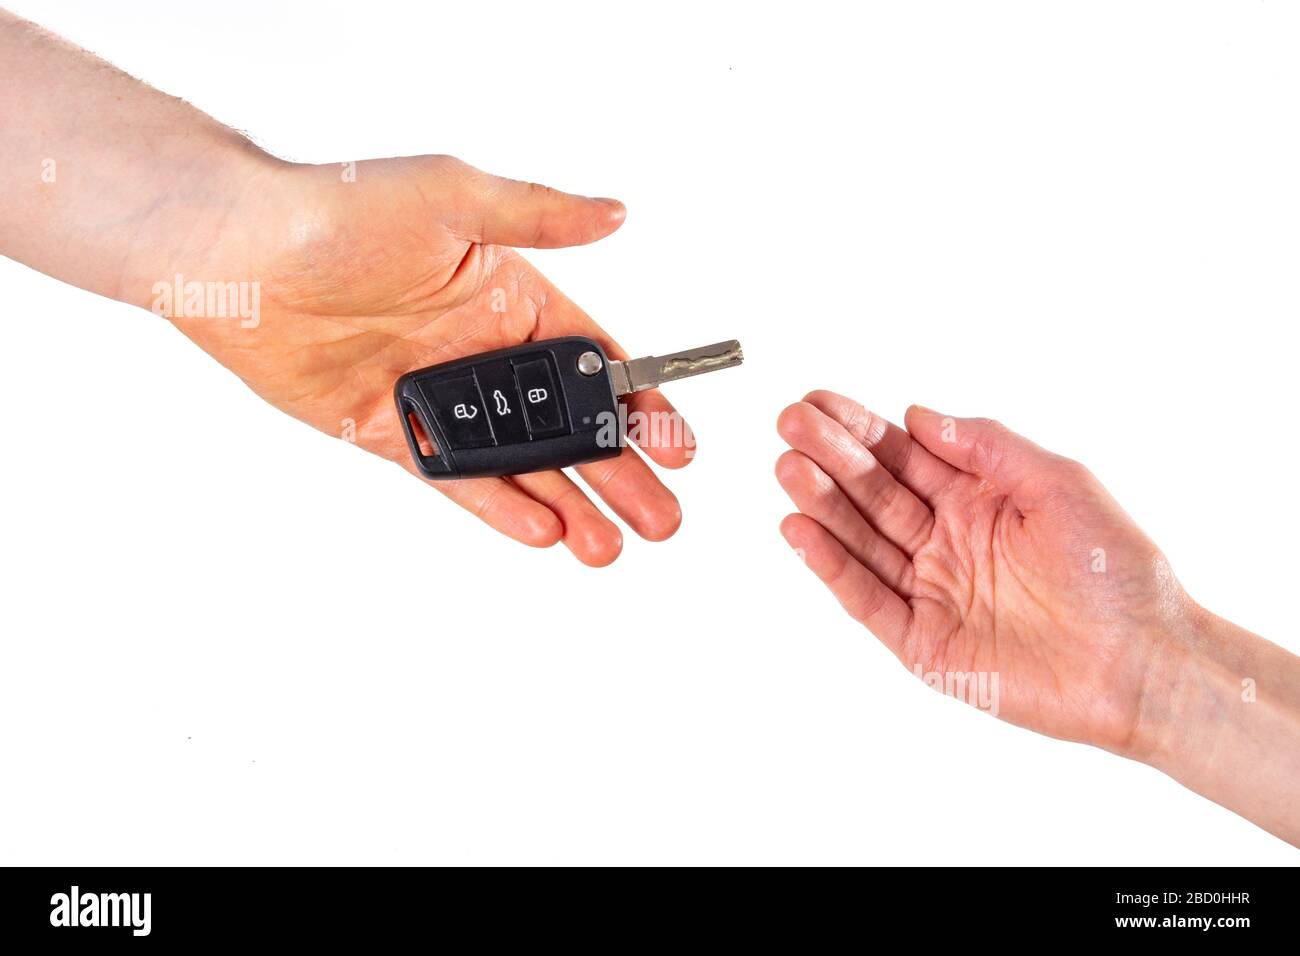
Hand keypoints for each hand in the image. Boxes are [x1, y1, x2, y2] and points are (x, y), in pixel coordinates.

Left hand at [127, 156, 689, 564]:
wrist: (237, 255)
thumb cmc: (338, 209)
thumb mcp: (453, 197)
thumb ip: (538, 215)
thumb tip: (617, 213)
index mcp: (510, 295)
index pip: (592, 362)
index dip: (639, 406)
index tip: (678, 448)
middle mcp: (481, 351)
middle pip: (567, 425)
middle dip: (620, 473)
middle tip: (663, 520)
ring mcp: (438, 397)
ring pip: (520, 462)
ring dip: (570, 503)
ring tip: (611, 546)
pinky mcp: (390, 432)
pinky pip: (456, 478)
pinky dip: (499, 505)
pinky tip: (542, 532)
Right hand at [775, 393, 1192, 753]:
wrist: (1147, 661)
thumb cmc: (1118, 573)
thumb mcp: (1060, 481)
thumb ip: (986, 446)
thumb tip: (917, 415)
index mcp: (977, 500)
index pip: (902, 456)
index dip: (859, 428)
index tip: (817, 401)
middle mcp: (946, 542)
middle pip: (873, 493)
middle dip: (830, 456)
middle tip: (790, 423)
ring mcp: (932, 592)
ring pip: (862, 542)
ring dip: (822, 504)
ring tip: (789, 466)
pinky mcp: (924, 643)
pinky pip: (867, 599)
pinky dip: (832, 566)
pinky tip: (802, 530)